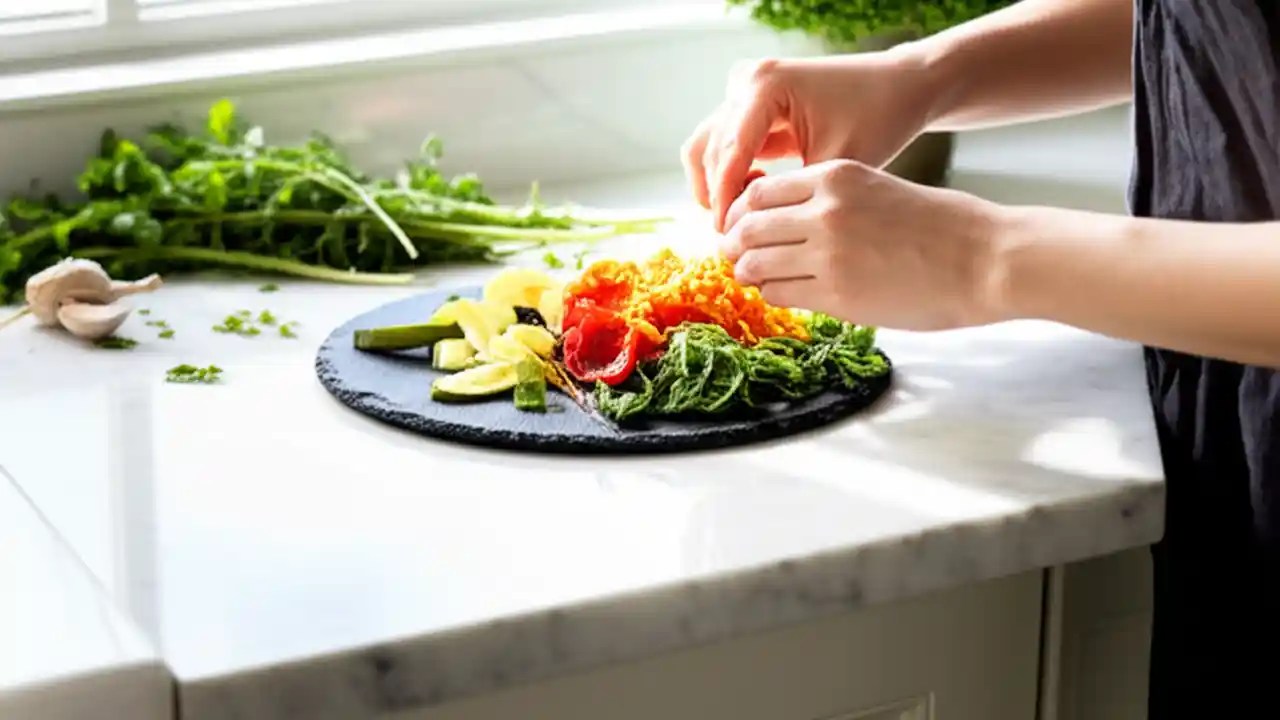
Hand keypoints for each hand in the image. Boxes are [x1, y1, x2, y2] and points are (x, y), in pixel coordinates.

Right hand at [681, 47, 937, 231]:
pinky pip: (723, 146)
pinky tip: (756, 200)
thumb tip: (755, 241)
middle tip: (735, 240)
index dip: (725, 200)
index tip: (728, 239)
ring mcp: (744, 90)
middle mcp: (746, 81)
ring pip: (707, 149)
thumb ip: (792, 198)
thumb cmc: (877, 119)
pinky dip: (730, 176)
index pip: (730, 152)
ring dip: (717, 187)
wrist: (898, 87)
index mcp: (765, 85)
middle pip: (709, 150)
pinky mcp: (748, 106)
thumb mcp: (835, 164)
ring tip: (746, 219)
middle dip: (718, 197)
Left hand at [720, 160, 1008, 331]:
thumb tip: (783, 225)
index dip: (740, 215)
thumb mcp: (877, 189)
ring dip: (749, 274)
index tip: (742, 229)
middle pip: (745, 229)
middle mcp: (823, 211)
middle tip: (736, 258)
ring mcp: (827, 255)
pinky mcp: (837, 296)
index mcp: (834, 177)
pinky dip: (773, 295)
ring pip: (754, 265)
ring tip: (757, 279)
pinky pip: (779, 294)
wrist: (988, 258)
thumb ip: (829, 201)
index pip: (756, 193)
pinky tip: (786, 293)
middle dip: (734, 246)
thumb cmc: (943, 226)